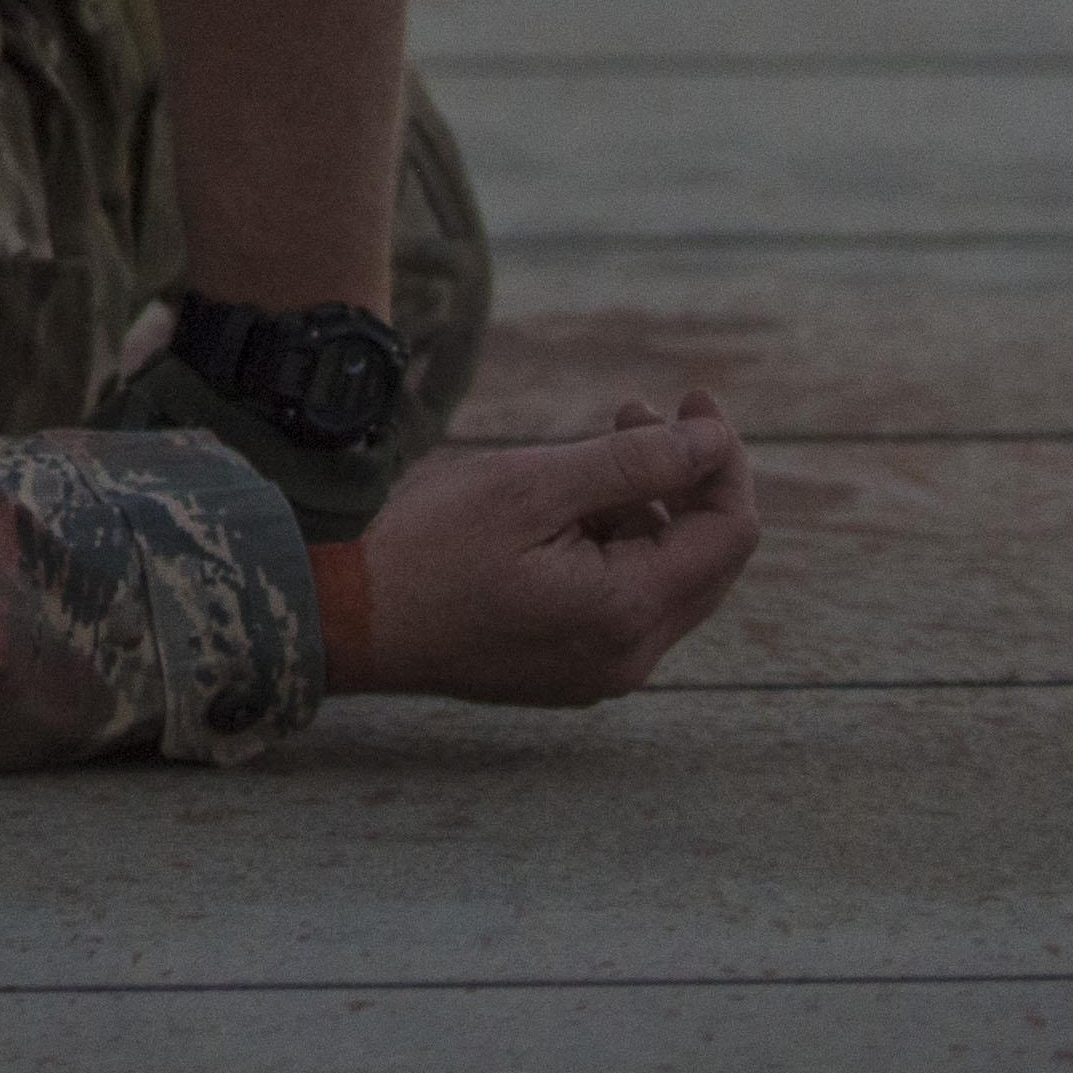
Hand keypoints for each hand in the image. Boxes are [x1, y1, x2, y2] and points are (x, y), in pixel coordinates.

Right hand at [343, 391, 757, 705]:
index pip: (729, 533)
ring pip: (663, 578)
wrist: (343, 618)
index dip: (724, 459)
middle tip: (637, 411)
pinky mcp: (567, 669)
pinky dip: (615, 544)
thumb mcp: (531, 485)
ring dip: (647, 508)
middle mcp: (629, 657)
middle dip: (687, 479)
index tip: (694, 401)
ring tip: (592, 450)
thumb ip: (634, 464)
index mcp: (628, 613)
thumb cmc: (427, 546)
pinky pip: (622, 601)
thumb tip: (714, 441)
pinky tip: (567, 507)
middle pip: (706, 560)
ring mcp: (598, 671)